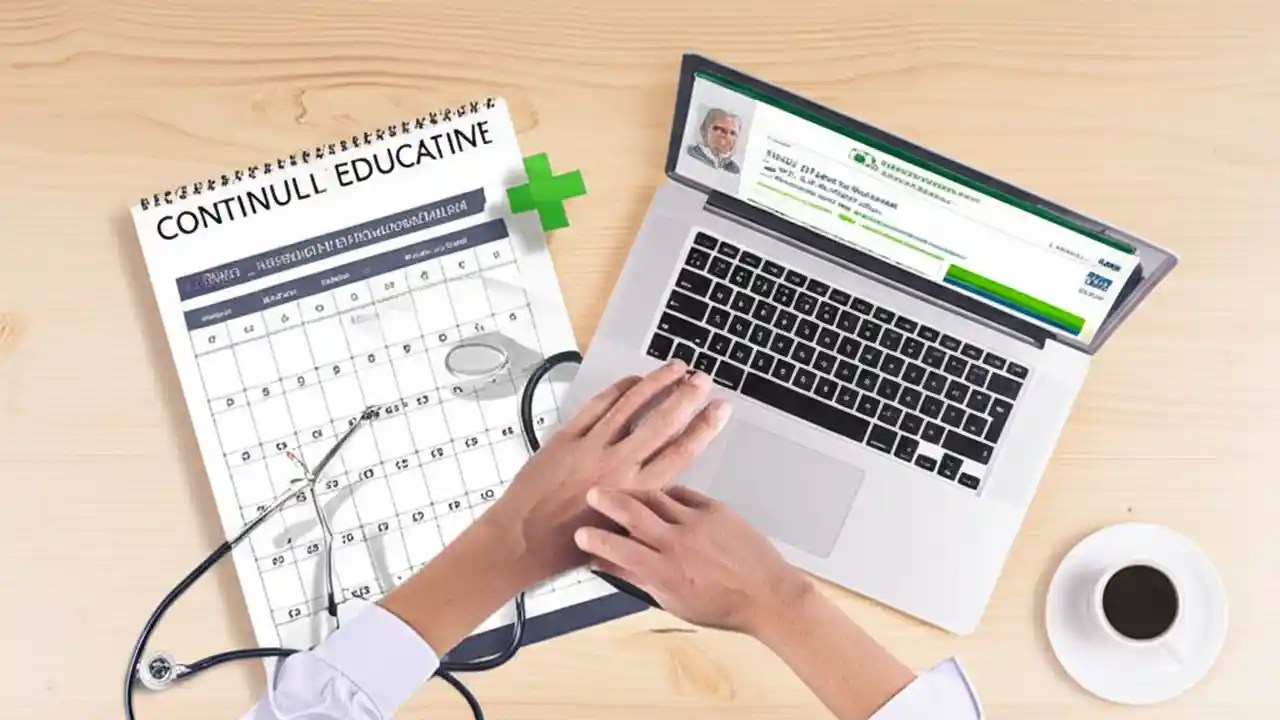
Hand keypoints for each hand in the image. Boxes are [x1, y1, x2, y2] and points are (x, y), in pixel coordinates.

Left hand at [481, 359, 732, 585]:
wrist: (522, 541)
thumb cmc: (569, 545)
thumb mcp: (622, 530)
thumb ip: (647, 506)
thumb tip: (668, 488)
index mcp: (637, 492)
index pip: (682, 450)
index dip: (705, 427)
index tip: (720, 409)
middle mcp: (618, 465)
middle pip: (663, 421)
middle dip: (687, 395)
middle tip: (703, 379)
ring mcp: (591, 447)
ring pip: (632, 404)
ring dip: (657, 382)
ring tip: (676, 367)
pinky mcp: (567, 437)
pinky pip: (598, 404)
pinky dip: (619, 389)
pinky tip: (634, 380)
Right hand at [573, 484, 812, 634]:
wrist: (768, 595)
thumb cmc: (723, 606)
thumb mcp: (673, 602)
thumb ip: (638, 580)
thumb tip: (608, 568)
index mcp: (663, 571)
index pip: (617, 549)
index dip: (594, 539)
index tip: (581, 534)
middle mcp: (677, 543)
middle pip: (631, 512)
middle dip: (606, 500)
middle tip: (593, 494)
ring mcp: (697, 522)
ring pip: (655, 497)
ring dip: (634, 492)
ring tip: (621, 490)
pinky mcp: (716, 510)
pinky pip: (682, 493)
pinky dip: (666, 493)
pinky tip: (659, 495)